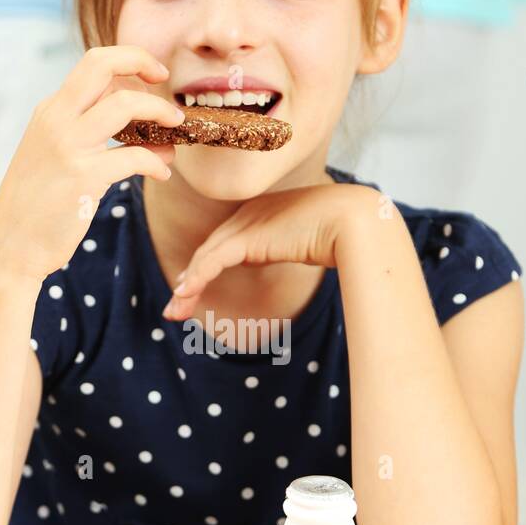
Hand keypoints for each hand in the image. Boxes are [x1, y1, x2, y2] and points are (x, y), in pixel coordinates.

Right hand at [0, 45, 183, 284]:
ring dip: (160, 113)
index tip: (153, 74)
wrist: (11, 245)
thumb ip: (84, 132)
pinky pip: (135, 157)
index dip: (129, 59)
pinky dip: (157, 163)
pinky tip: (162, 173)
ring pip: (125, 105)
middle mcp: (56, 119)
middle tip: (167, 82)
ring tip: (176, 130)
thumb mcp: (51, 154)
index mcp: (50, 110)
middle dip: (142, 62)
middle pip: (102, 64)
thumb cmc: (37, 205)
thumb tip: (138, 124)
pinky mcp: (83, 177)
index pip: (93, 63)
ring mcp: (68, 146)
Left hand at [162, 182, 379, 319]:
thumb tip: (267, 258)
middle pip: (207, 251)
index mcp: (259, 213)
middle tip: (174, 309)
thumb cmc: (338, 231)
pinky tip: (186, 293)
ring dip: (188, 286)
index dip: (203, 270)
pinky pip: (214, 260)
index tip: (190, 293)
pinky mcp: (248, 236)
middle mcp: (248, 214)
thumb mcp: (299, 241)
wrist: (352, 220)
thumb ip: (278, 246)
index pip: (222, 244)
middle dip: (189, 282)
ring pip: (206, 257)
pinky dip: (198, 277)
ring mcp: (247, 222)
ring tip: (175, 311)